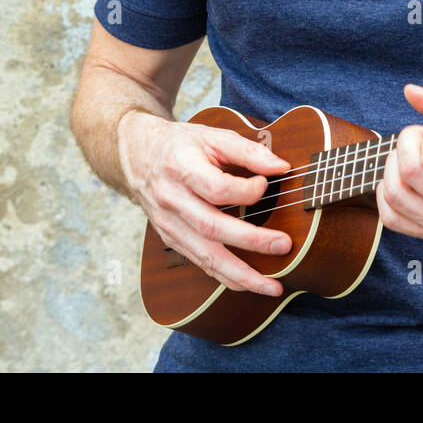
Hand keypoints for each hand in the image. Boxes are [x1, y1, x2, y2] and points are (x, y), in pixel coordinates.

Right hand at [119, 111, 293, 295]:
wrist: (138, 157)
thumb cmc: (181, 145)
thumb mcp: (212, 135)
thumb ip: (248, 151)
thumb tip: (281, 168)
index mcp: (181, 167)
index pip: (216, 188)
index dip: (246, 191)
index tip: (266, 184)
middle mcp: (172, 199)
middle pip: (212, 227)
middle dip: (251, 241)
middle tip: (284, 245)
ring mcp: (169, 224)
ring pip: (205, 256)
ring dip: (241, 275)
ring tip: (273, 286)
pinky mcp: (171, 239)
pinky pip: (200, 263)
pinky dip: (226, 277)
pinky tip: (249, 283)